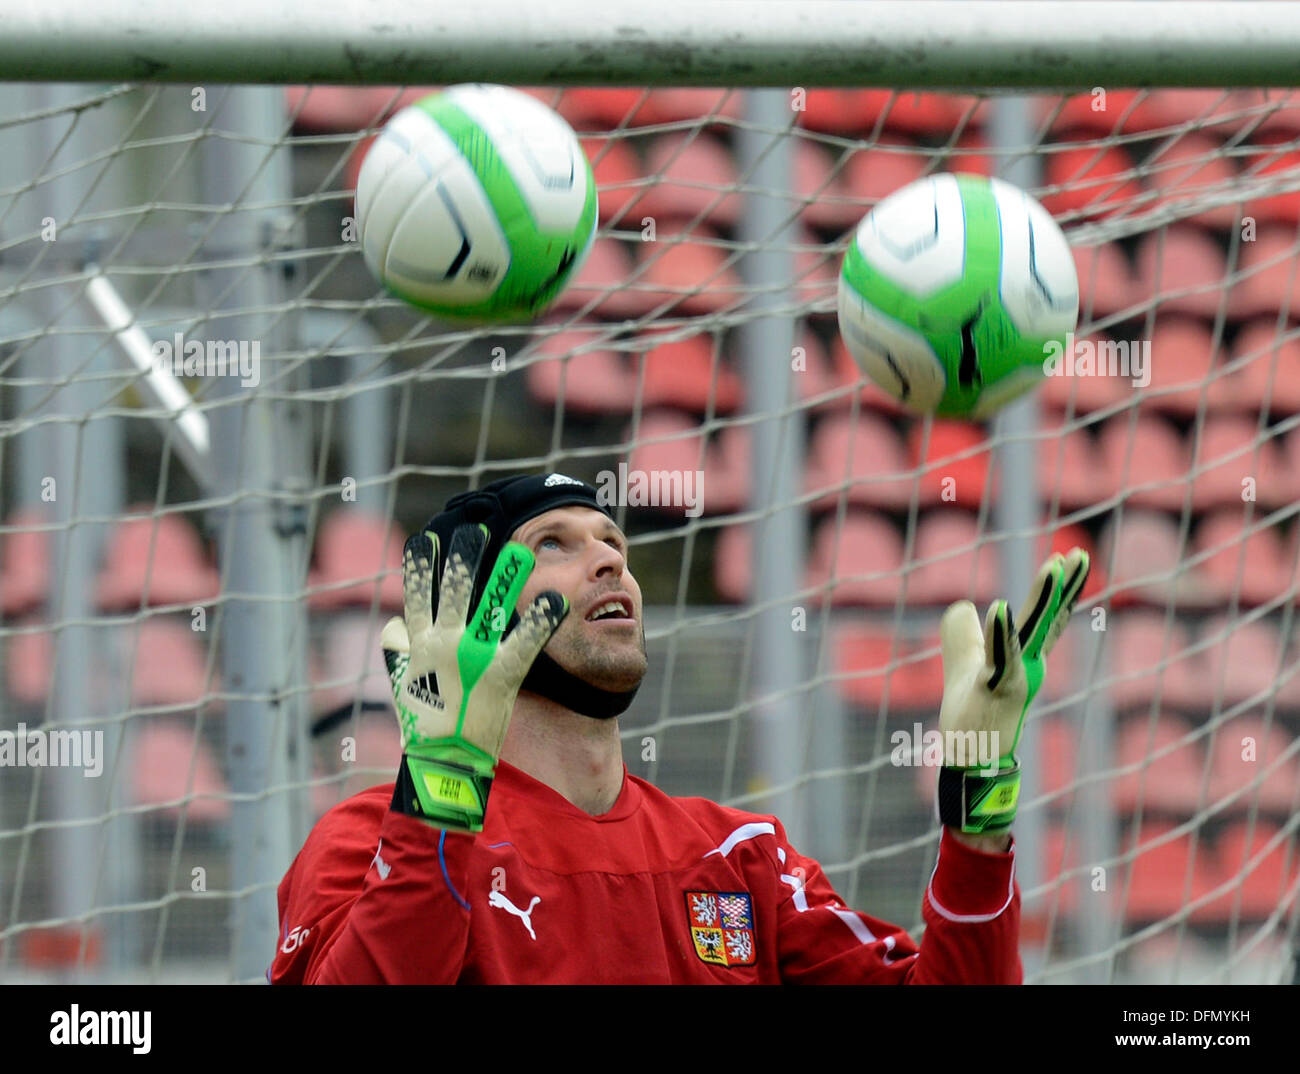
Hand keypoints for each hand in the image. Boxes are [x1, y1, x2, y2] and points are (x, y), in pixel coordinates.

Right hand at [381, 523, 567, 830]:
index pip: (417, 594)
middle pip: (455, 589)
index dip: (421, 564)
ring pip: (488, 606)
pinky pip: (524, 642)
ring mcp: (472, 657)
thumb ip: (396, 653)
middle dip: (465, 555)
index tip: (427, 538)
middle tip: (476, 528)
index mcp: (419, 644)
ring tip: (522, 551)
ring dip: (506, 576)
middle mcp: (444, 643)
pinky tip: (557, 600)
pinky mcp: (499, 676)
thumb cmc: (424, 728)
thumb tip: (392, 626)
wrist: (440, 768)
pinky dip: (540, 620)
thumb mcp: (400, 686)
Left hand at [936, 548, 1089, 834]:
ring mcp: (1014, 678)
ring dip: (1042, 600)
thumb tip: (964, 606)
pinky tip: (1002, 608)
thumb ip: (964, 635)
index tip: (1072, 557)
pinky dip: (1001, 635)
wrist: (970, 759)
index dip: (1061, 589)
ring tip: (1052, 567)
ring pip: (1030, 633)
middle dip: (1064, 586)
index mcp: (1022, 657)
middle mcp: (1026, 665)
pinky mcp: (996, 693)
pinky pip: (1000, 660)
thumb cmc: (971, 715)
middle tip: (1079, 554)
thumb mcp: (963, 665)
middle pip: (1048, 619)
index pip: (1047, 618)